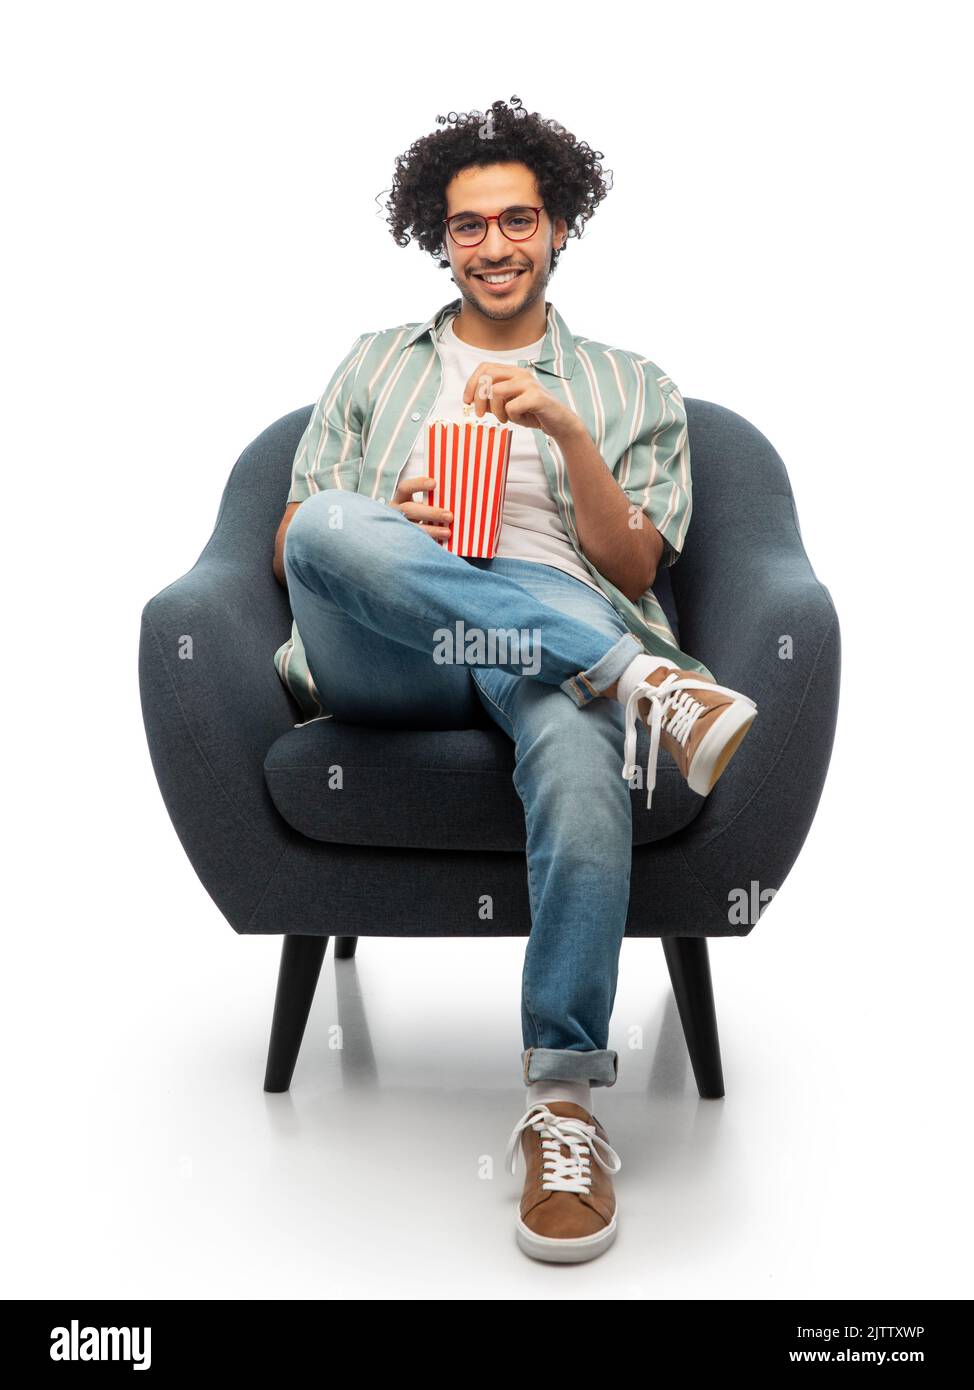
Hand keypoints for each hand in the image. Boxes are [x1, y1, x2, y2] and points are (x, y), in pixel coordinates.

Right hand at [389, 473, 451, 541]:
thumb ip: (430, 503)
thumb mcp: (419, 507)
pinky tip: (438, 545)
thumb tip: (452, 501)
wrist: (399, 538)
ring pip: (411, 529)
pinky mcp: (402, 543)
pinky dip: (427, 543)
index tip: (434, 484)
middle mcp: (395, 513)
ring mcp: (397, 528)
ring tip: (447, 532)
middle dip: (430, 513)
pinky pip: (413, 544)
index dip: (418, 485)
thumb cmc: (416, 517)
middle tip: (449, 516)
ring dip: (431, 530)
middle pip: (409, 510)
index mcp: (400, 500)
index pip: (405, 488)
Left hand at [462, 363, 583, 440]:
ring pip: (496, 392)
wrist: (560, 422)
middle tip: (480, 414)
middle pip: (487, 377)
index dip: (471, 384)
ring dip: (496, 410)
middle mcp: (520, 373)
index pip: (485, 368)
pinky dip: (512, 417)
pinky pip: (511, 407)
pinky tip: (521, 419)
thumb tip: (472, 401)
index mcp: (512, 372)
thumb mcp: (508, 406)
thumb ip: (492, 401)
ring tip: (505, 419)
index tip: (467, 402)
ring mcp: (529, 384)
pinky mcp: (536, 397)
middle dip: (479, 398)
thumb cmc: (533, 413)